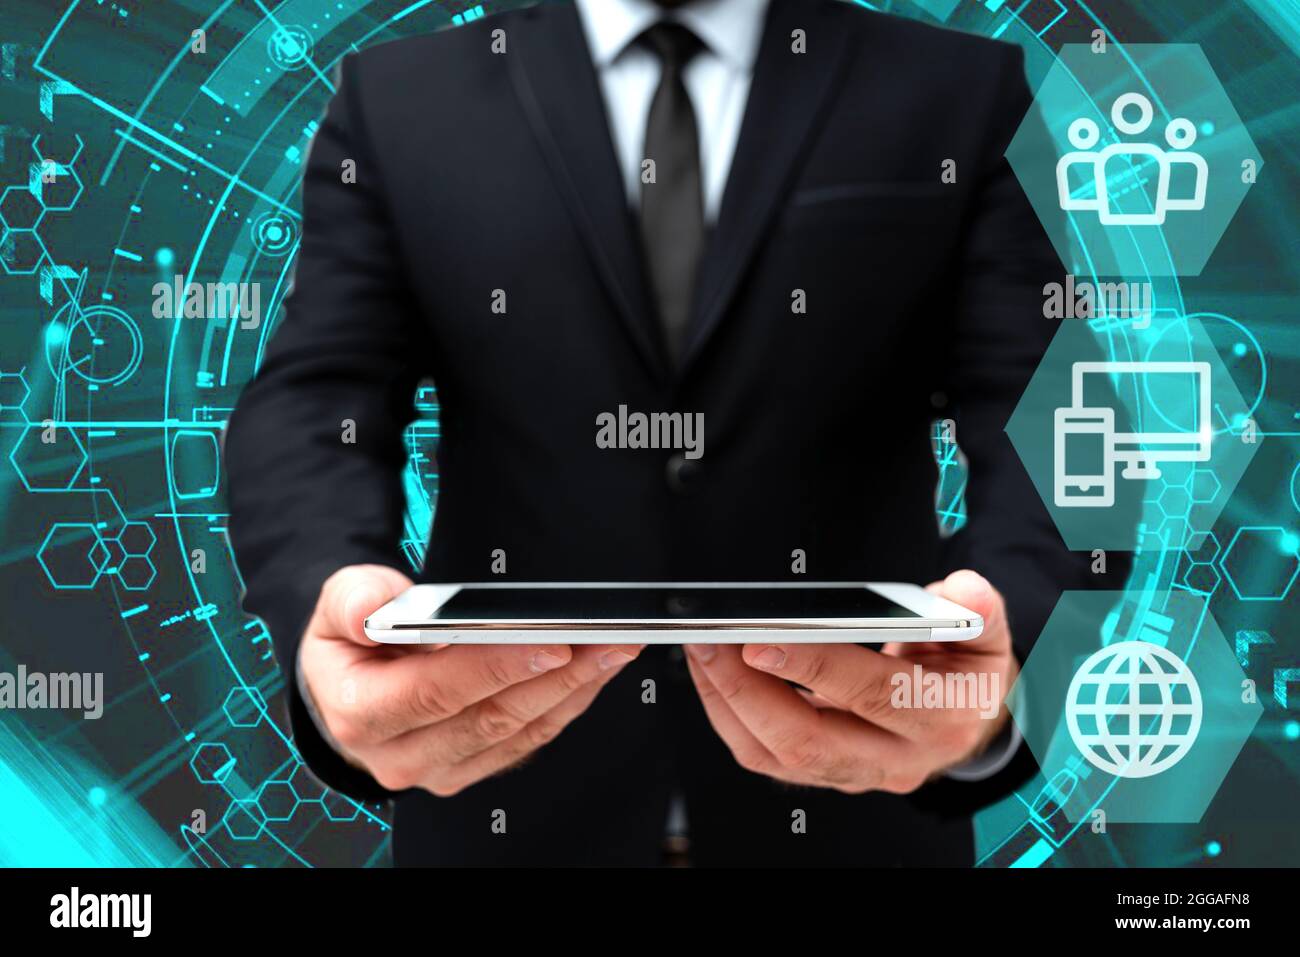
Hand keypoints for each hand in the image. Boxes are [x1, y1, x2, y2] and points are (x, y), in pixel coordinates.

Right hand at [297, 564, 642, 794]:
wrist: (346, 690)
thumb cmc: (349, 645)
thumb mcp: (335, 607)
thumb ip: (353, 601)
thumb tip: (376, 609)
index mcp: (360, 713)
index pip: (436, 690)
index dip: (497, 666)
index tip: (549, 641)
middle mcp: (400, 754)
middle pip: (489, 717)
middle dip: (556, 675)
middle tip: (602, 639)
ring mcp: (439, 768)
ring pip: (517, 732)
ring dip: (573, 689)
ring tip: (612, 648)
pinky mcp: (470, 768)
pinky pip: (528, 740)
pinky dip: (566, 704)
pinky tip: (594, 672)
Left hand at [685, 570, 1016, 793]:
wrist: (968, 722)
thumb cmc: (966, 673)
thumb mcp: (986, 635)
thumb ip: (978, 609)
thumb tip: (963, 590)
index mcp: (940, 719)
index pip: (869, 695)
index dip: (813, 667)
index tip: (762, 640)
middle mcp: (897, 758)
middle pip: (809, 742)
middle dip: (747, 693)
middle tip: (712, 644)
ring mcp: (858, 773)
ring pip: (778, 757)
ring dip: (728, 705)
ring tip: (702, 653)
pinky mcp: (828, 774)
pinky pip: (767, 757)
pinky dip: (731, 718)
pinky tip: (715, 676)